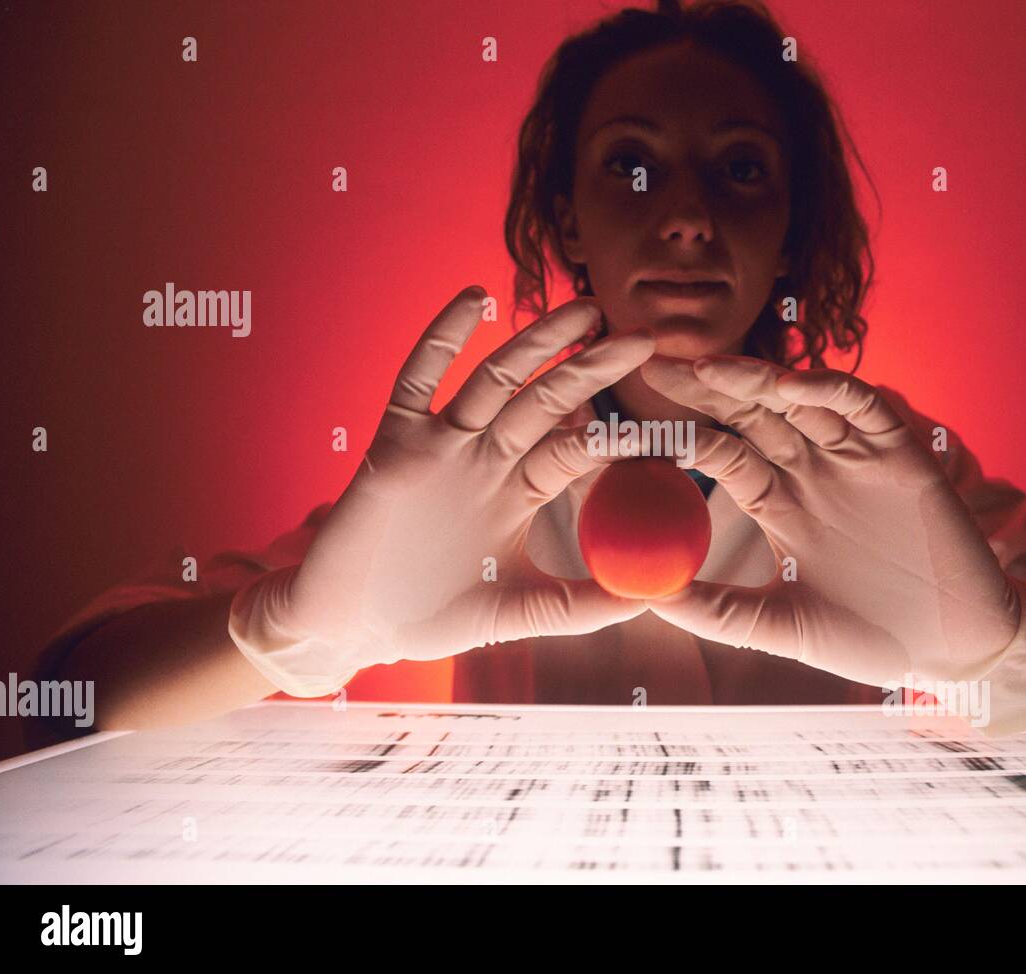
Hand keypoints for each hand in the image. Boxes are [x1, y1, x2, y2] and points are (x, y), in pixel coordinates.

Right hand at [229, 286, 654, 694]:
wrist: (353, 625)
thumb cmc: (431, 617)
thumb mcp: (520, 611)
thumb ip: (583, 605)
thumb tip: (652, 596)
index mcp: (517, 491)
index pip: (578, 450)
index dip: (621, 434)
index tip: (672, 419)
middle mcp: (485, 458)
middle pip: (547, 402)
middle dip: (594, 370)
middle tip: (644, 337)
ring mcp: (441, 444)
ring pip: (495, 381)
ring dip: (537, 343)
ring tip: (584, 310)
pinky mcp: (395, 440)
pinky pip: (417, 378)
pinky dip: (441, 338)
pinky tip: (474, 297)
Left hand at [637, 354, 1021, 689]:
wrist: (954, 646)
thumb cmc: (872, 638)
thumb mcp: (781, 626)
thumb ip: (717, 612)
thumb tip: (646, 596)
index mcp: (780, 503)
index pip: (720, 452)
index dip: (679, 431)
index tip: (629, 419)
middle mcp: (813, 470)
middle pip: (750, 415)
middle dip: (705, 387)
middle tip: (654, 362)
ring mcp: (857, 457)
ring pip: (798, 401)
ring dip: (756, 380)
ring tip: (710, 368)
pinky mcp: (901, 453)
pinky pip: (862, 406)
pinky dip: (828, 391)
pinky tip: (788, 388)